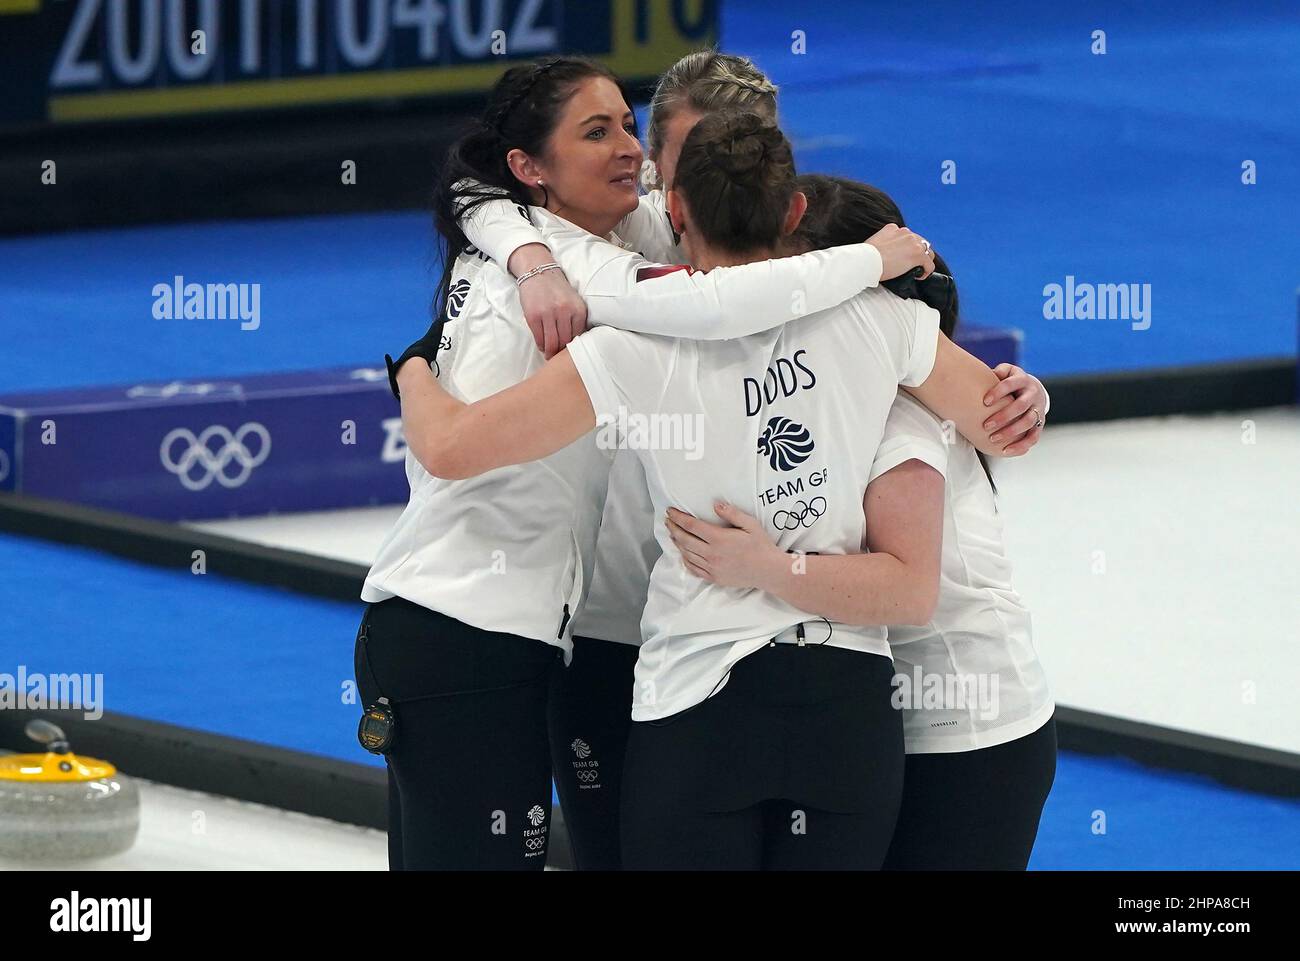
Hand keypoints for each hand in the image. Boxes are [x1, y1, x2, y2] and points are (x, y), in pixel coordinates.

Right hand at [518, 268, 587, 357]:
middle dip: (561, 352)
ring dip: (550, 352)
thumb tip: (575, 343)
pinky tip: (542, 346)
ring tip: (550, 354)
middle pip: (565, 342)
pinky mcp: (533, 316)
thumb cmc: (556, 289)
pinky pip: (539, 338)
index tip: (569, 352)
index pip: (578, 337)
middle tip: (558, 356)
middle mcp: (564, 311)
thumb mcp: (573, 301)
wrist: (538, 271)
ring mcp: (548, 314)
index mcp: (578, 309)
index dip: (573, 347)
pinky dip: (541, 345)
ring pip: (552, 343)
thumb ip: (576, 319)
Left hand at [665, 502, 782, 589]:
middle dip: (673, 528)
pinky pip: (694, 569)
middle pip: (684, 540)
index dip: (678, 518)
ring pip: (687, 554)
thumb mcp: (750, 524)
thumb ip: (732, 513)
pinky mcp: (714, 577)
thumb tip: (715, 504)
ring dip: (677, 543)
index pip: (691, 526)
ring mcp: (712, 567)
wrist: (769, 571)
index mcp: (719, 539)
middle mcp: (712, 554)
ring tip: (673, 534)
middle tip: (668, 520)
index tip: (670, 512)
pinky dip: (685, 560)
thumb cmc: (761, 546)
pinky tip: (683, 554)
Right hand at [866, 223, 934, 281]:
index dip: (907, 248)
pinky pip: (929, 264)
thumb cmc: (865, 257)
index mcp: (893, 228)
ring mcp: (913, 242)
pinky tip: (918, 276)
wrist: (866, 261)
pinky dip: (926, 272)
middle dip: (917, 253)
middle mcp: (905, 232)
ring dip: (923, 261)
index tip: (903, 257)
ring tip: (916, 271)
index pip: (907, 236)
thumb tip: (885, 254)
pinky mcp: (918, 254)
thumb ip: (883, 243)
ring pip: (927, 252)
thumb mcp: (874, 242)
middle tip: (910, 265)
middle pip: (920, 242)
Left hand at [982, 364, 1047, 454]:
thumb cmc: (1010, 382)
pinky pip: (1033, 437)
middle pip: (1021, 406)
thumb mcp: (1005, 372)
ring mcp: (1038, 410)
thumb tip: (985, 375)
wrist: (1032, 389)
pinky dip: (1021, 445)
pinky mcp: (1039, 424)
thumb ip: (996, 372)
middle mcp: (1033, 394)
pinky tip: (1006, 451)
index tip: (985, 402)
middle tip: (986, 425)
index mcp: (1023, 380)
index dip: (999, 392)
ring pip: (1028, 422)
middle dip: (1003, 416)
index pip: (1011, 384)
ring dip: (1010, 432)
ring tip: (993, 439)